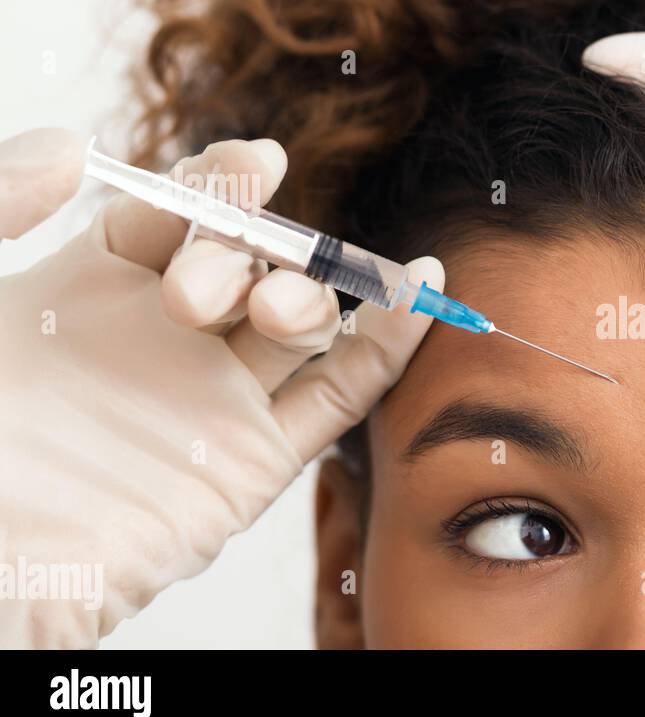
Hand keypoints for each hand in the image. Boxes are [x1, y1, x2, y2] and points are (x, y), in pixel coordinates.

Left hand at [0, 138, 440, 646]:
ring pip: (296, 322)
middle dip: (245, 252)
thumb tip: (73, 139)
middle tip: (198, 290)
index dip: (217, 184)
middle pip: (243, 264)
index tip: (254, 161)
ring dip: (310, 292)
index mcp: (85, 295)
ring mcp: (211, 401)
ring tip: (276, 308)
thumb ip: (0, 199)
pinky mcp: (252, 462)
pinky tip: (416, 293)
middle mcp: (159, 344)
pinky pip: (337, 396)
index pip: (174, 219)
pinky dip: (386, 346)